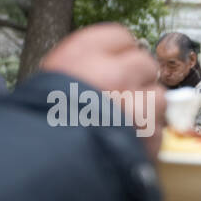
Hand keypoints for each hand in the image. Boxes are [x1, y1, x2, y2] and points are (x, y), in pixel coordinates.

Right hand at [39, 23, 165, 157]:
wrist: (46, 164)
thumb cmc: (41, 125)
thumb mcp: (50, 83)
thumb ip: (83, 68)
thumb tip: (112, 63)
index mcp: (81, 55)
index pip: (120, 36)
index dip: (120, 52)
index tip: (117, 63)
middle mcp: (112, 73)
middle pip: (144, 63)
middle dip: (138, 78)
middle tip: (121, 96)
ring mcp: (136, 102)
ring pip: (157, 95)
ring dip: (147, 108)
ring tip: (122, 123)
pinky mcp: (151, 132)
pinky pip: (159, 127)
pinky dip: (148, 136)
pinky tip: (127, 141)